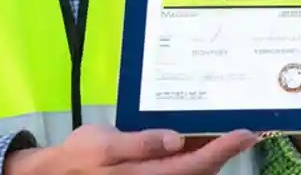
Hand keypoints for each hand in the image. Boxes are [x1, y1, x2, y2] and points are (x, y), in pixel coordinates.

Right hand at [3, 125, 257, 174]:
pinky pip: (179, 171)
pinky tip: (195, 142)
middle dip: (223, 153)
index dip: (224, 150)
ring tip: (223, 133)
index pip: (196, 166)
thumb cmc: (80, 157)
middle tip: (240, 130)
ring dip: (210, 156)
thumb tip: (176, 139)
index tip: (246, 134)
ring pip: (193, 174)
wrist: (55, 174)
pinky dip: (193, 158)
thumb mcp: (104, 144)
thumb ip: (140, 143)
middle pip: (202, 172)